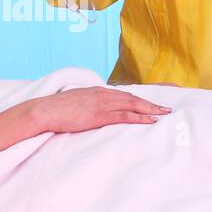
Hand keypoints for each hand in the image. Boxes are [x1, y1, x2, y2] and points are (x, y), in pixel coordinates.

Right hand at [28, 86, 170, 133]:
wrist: (44, 111)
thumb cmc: (57, 110)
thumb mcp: (76, 103)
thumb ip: (88, 105)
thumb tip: (94, 112)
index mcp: (97, 91)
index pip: (124, 94)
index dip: (140, 98)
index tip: (151, 102)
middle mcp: (103, 95)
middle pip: (133, 98)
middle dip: (151, 103)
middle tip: (167, 107)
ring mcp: (101, 104)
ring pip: (132, 105)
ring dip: (150, 109)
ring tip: (164, 113)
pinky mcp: (99, 115)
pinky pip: (124, 115)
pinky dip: (139, 117)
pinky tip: (150, 120)